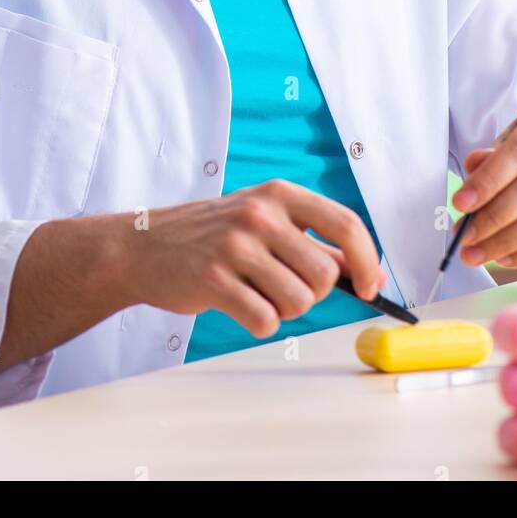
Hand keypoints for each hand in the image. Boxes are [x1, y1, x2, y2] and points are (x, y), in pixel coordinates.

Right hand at [125, 179, 386, 337]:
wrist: (146, 246)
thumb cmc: (214, 235)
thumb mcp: (265, 220)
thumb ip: (315, 241)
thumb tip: (367, 271)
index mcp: (280, 194)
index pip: (345, 223)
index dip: (367, 260)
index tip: (371, 287)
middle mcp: (260, 213)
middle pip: (325, 274)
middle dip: (314, 293)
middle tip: (284, 285)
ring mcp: (235, 245)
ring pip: (299, 302)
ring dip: (285, 310)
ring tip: (257, 292)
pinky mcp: (213, 279)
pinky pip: (265, 320)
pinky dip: (260, 323)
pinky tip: (239, 304)